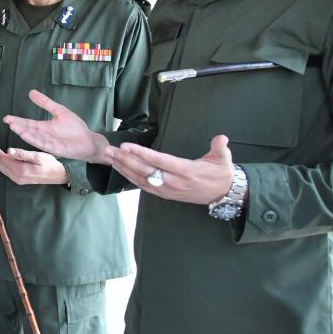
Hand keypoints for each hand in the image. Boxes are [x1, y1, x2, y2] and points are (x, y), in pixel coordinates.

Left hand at [0, 145, 68, 185]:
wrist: (59, 175)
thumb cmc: (50, 163)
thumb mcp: (38, 156)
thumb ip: (22, 154)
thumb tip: (9, 151)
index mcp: (20, 170)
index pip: (2, 159)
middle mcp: (16, 177)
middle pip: (0, 165)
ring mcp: (17, 180)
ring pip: (2, 168)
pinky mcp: (19, 180)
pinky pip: (6, 171)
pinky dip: (2, 164)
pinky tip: (0, 158)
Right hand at [4, 90, 109, 163]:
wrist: (88, 140)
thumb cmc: (75, 127)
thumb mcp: (59, 111)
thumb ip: (45, 103)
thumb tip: (31, 92)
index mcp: (43, 126)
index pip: (27, 123)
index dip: (17, 120)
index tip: (6, 118)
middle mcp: (43, 135)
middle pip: (28, 130)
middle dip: (17, 126)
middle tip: (7, 120)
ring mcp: (48, 142)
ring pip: (33, 137)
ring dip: (23, 132)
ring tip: (13, 127)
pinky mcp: (54, 148)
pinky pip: (42, 143)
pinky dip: (33, 139)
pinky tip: (26, 135)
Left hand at [106, 135, 234, 203]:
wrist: (222, 194)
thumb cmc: (220, 173)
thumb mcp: (223, 159)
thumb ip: (220, 148)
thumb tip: (221, 138)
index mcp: (185, 171)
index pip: (158, 160)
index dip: (141, 153)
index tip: (126, 146)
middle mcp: (173, 182)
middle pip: (144, 170)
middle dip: (124, 159)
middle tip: (109, 150)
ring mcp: (167, 190)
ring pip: (140, 179)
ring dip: (123, 168)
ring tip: (109, 158)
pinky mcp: (165, 194)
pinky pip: (143, 186)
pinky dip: (130, 178)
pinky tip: (120, 169)